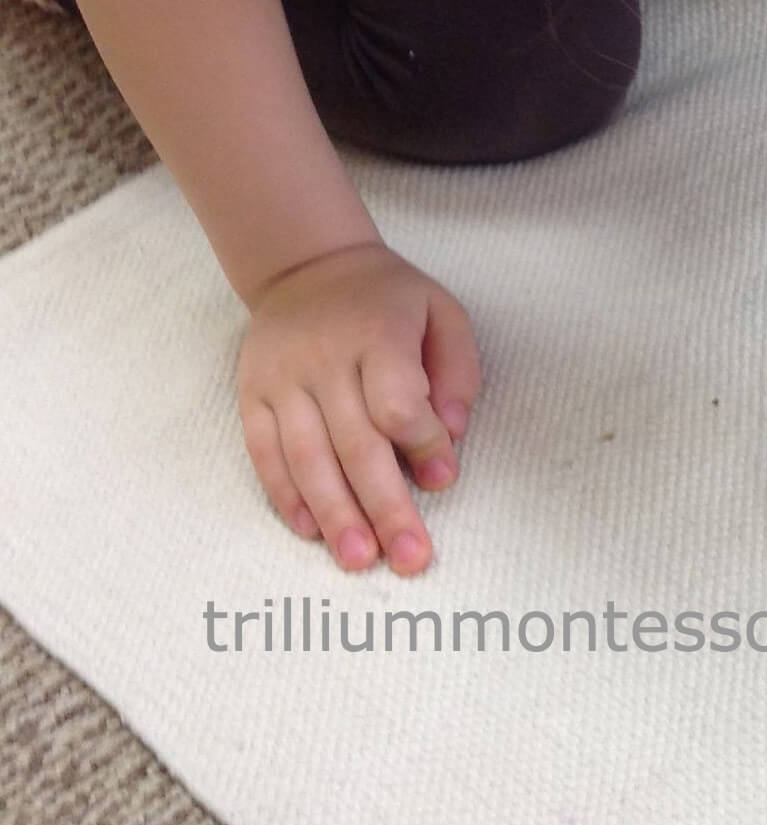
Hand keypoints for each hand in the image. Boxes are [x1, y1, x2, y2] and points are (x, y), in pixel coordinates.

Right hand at [237, 241, 480, 574]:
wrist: (307, 265)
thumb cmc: (386, 299)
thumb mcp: (440, 311)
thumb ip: (457, 370)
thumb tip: (452, 437)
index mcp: (377, 334)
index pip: (397, 404)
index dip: (422, 446)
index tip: (443, 480)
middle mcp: (325, 358)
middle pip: (355, 444)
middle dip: (385, 507)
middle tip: (409, 558)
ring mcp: (282, 379)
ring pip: (307, 458)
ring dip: (335, 514)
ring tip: (359, 559)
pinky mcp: (252, 395)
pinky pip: (265, 454)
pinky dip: (286, 496)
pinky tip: (310, 530)